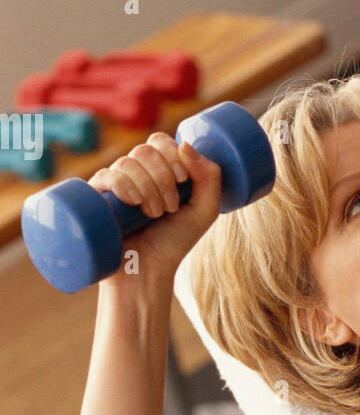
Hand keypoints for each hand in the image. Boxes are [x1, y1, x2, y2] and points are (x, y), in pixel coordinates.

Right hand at [88, 131, 222, 281]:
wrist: (147, 272)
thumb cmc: (174, 242)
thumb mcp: (204, 210)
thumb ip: (209, 177)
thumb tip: (185, 143)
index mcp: (156, 170)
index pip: (160, 142)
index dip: (172, 154)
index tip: (183, 180)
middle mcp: (133, 173)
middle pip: (144, 150)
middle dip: (162, 177)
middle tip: (170, 207)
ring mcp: (113, 185)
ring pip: (127, 162)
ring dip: (147, 187)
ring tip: (155, 215)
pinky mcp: (95, 198)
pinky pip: (105, 176)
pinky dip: (122, 184)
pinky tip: (133, 202)